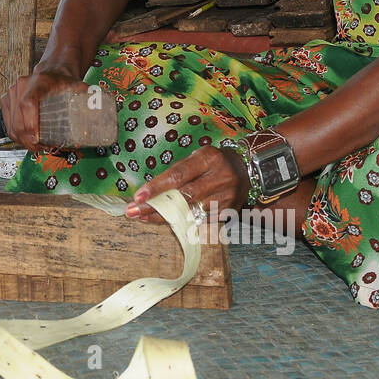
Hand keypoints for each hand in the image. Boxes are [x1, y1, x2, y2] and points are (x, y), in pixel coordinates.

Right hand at [0, 64, 88, 152]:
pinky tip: (26, 142)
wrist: (52, 70)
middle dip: (29, 141)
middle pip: (18, 120)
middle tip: (44, 149)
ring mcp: (12, 93)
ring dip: (22, 142)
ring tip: (37, 148)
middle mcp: (21, 86)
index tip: (37, 140)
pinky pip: (8, 124)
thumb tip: (97, 117)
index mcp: (38, 82)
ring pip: (12, 126)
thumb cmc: (64, 80)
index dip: (30, 124)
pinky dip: (16, 136)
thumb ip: (88, 99)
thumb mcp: (77, 87)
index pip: (28, 104)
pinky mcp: (7, 100)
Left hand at [124, 146, 249, 225]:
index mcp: (209, 158)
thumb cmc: (212, 162)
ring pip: (190, 211)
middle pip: (183, 196)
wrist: (246, 170)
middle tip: (132, 212)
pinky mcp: (228, 212)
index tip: (138, 196)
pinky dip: (180, 221)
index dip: (157, 187)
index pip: (178, 175)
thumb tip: (149, 191)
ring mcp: (226, 197)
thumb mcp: (197, 157)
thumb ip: (177, 172)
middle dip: (155, 206)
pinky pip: (199, 219)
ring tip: (143, 217)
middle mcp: (219, 178)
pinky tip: (164, 220)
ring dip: (163, 216)